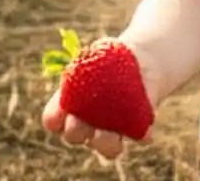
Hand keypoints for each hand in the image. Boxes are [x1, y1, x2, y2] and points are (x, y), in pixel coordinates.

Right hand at [41, 40, 161, 159]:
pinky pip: (139, 137)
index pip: (53, 119)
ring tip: (112, 131)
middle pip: (74, 136)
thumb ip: (93, 60)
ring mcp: (111, 130)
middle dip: (76, 131)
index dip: (54, 119)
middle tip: (82, 120)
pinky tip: (146, 132)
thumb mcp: (98, 52)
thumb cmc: (109, 56)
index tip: (62, 110)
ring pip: (105, 147)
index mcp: (70, 105)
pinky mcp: (136, 128)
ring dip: (106, 142)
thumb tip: (93, 67)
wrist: (138, 62)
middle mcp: (87, 124)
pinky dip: (142, 135)